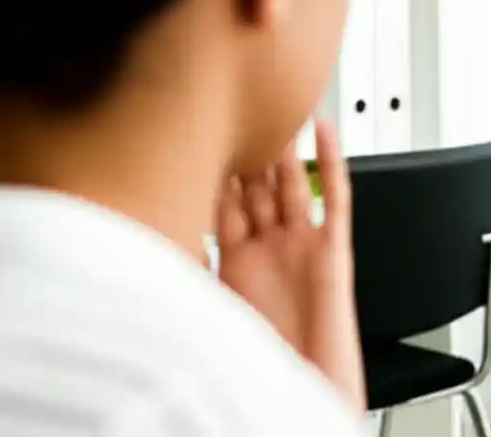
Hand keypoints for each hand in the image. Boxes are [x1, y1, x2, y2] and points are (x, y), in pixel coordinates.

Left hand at [214, 121, 365, 410]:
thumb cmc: (260, 359)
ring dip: (287, 145)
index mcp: (234, 260)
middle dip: (246, 145)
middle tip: (236, 103)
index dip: (208, 162)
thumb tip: (155, 231)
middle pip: (256, 183)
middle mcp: (269, 248)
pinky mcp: (334, 250)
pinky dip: (332, 163)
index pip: (220, 198)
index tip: (193, 124)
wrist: (304, 385)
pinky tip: (324, 132)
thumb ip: (190, 266)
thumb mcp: (206, 305)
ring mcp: (302, 245)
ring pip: (293, 182)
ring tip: (279, 104)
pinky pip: (335, 197)